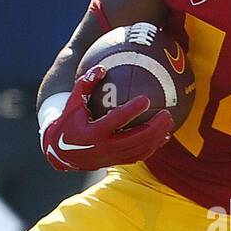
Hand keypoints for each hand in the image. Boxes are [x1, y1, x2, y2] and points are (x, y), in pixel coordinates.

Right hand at [42, 67, 173, 172]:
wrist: (61, 152)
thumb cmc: (69, 121)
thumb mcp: (72, 102)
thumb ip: (85, 84)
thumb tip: (102, 68)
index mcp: (92, 132)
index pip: (115, 120)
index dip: (131, 110)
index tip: (146, 98)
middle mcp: (103, 147)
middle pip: (134, 139)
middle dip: (153, 128)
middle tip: (167, 113)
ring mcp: (111, 157)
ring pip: (139, 149)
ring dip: (156, 138)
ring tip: (170, 123)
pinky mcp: (115, 162)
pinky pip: (137, 156)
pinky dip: (152, 148)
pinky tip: (163, 137)